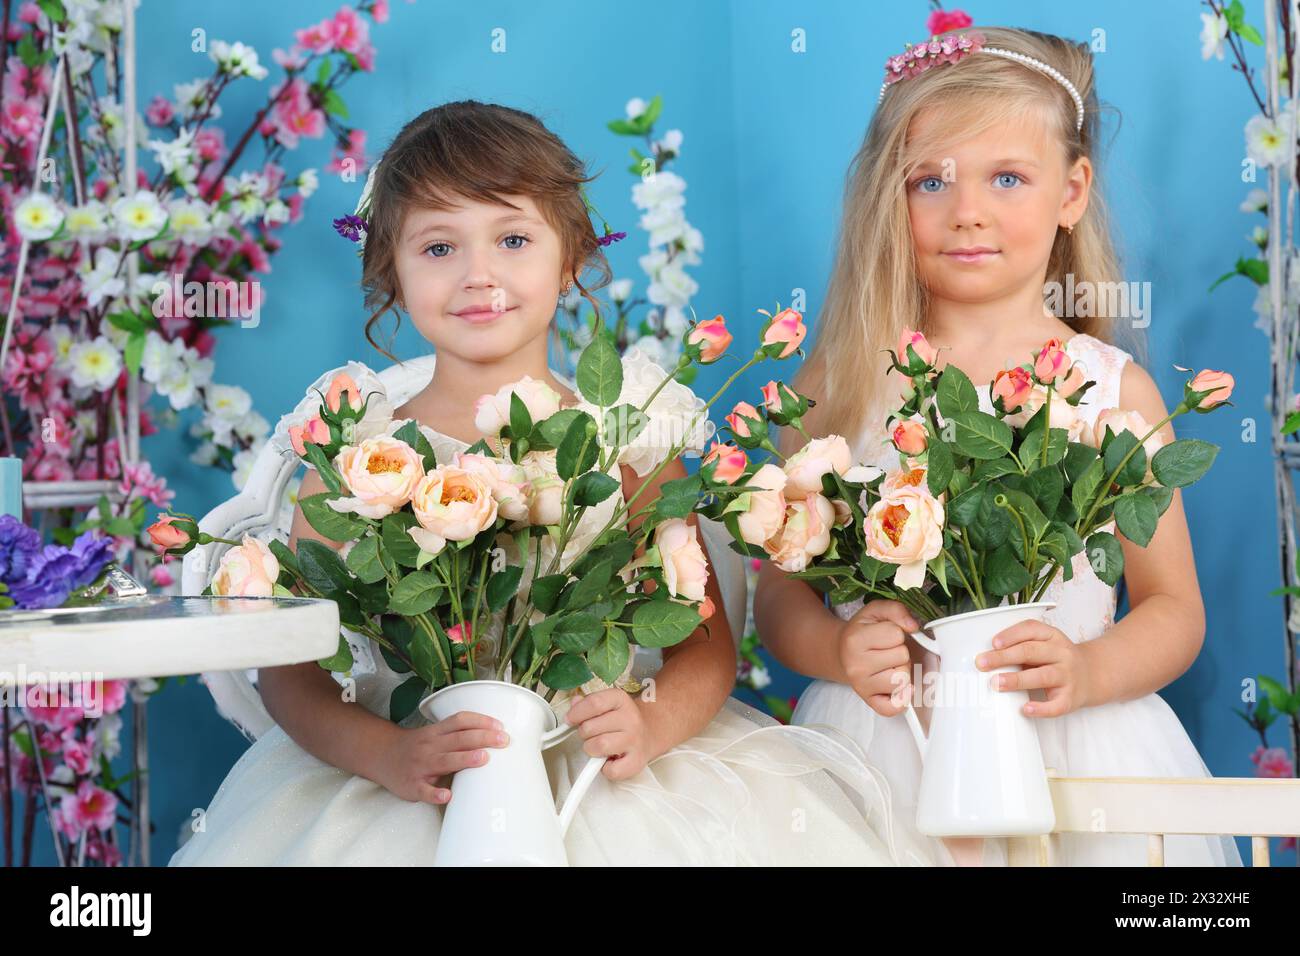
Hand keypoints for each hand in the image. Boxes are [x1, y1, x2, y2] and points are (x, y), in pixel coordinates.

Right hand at [373, 710, 509, 804]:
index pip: (460, 720)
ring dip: (465, 758)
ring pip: (445, 760)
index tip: (500, 726)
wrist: (381, 755)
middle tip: (504, 740)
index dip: (481, 721)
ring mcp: (421, 766)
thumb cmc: (416, 746)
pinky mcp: (413, 785)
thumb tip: (491, 738)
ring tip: (484, 758)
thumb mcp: (433, 734)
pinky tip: (447, 796)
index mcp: (436, 732)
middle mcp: (430, 746)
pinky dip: (435, 793)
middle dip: (483, 738)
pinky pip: (424, 790)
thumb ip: (457, 736)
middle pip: (458, 738)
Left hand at [564, 687, 651, 780]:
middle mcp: (630, 719)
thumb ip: (588, 703)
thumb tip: (574, 704)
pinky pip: (610, 770)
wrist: (649, 734)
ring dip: (591, 749)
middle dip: (583, 733)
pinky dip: (604, 769)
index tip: (569, 720)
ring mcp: (634, 741)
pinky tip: (608, 760)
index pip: (594, 703)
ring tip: (598, 747)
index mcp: (620, 700)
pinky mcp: (636, 762)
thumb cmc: (622, 721)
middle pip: (590, 727)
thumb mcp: (607, 705)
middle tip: (591, 734)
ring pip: (598, 746)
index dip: (576, 713)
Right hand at [835, 599, 919, 717]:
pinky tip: (896, 686)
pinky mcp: (869, 701)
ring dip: (901, 669)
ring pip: (903, 678)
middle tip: (886, 649)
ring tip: (888, 663)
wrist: (842, 651)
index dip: (896, 632)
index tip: (884, 634)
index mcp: (855, 640)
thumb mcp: (875, 612)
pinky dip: (901, 698)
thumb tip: (913, 626)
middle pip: (902, 657)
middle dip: (900, 651)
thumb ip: (896, 610)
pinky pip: (893, 707)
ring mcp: (862, 686)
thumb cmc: (862, 632)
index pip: (896, 634)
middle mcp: (856, 665)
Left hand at [977, 620, 1091, 716]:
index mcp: (1052, 636)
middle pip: (1031, 652)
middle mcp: (1062, 653)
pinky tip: (1026, 709)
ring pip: (1042, 676)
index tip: (993, 643)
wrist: (1093, 675)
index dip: (1011, 635)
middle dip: (1004, 657)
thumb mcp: (1045, 643)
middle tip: (982, 663)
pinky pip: (1056, 705)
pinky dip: (1041, 708)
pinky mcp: (1071, 698)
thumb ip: (1022, 645)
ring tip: (996, 683)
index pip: (1031, 629)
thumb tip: (988, 656)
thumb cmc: (1057, 659)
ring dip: (1017, 680)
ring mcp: (1068, 676)